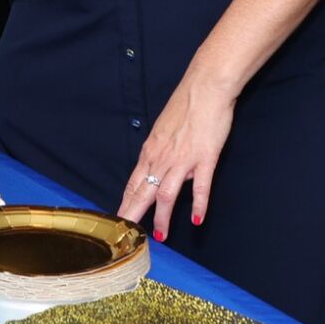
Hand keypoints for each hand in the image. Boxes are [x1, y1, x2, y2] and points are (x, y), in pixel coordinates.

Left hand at [115, 78, 235, 240]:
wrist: (205, 87)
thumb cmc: (185, 106)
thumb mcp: (163, 129)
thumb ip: (158, 150)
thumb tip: (154, 165)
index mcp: (150, 150)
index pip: (133, 182)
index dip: (126, 202)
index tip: (120, 219)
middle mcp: (162, 157)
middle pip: (143, 191)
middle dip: (134, 215)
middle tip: (128, 235)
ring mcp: (183, 159)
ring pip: (167, 194)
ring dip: (163, 217)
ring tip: (161, 236)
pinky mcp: (205, 158)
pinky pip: (201, 186)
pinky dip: (199, 204)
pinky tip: (198, 220)